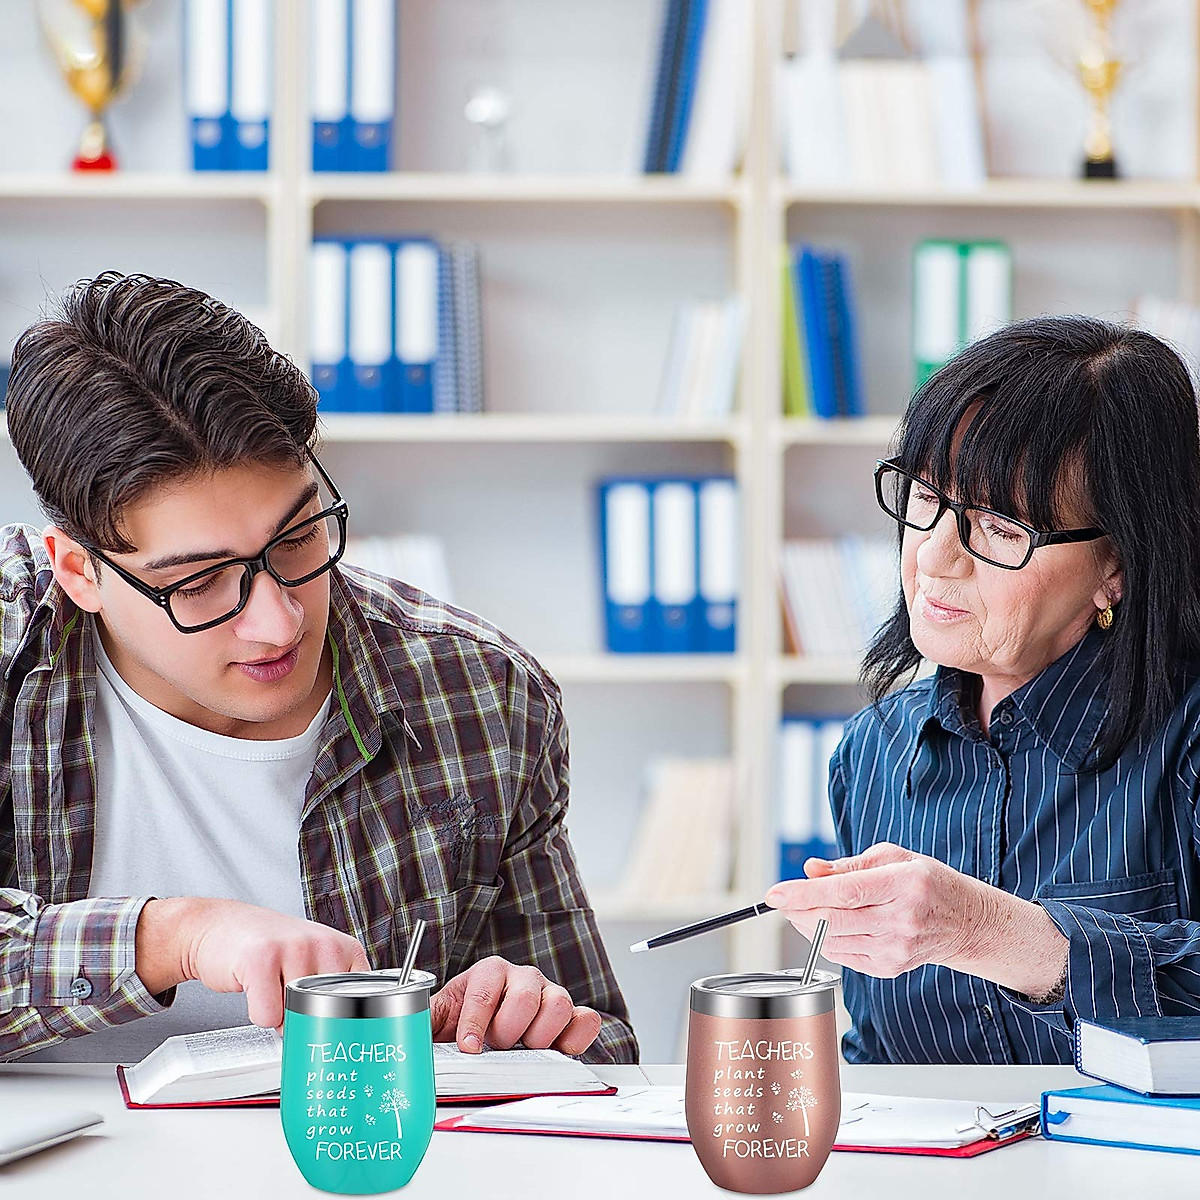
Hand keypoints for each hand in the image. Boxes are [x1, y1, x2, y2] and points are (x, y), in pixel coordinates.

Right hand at [151, 897, 371, 1030]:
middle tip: (292, 1002)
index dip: (343, 1023)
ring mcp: (294, 947)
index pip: (360, 1001)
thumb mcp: (316, 961)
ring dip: (280, 1015)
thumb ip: (334, 990)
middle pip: (326, 1014)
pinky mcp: (261, 958)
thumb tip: (344, 1039)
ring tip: (273, 987)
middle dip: (306, 1020)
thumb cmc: (273, 949)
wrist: (223, 926)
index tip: (331, 1027)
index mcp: (345, 948)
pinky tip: (255, 985)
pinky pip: (267, 1015)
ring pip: (295, 1016)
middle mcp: (325, 944)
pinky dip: (258, 1012)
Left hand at [429, 955, 601, 1055]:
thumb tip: (404, 1027)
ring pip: (558, 1004)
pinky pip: (586, 1019)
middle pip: (525, 996)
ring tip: (523, 1049)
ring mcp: (550, 995)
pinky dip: (576, 1037)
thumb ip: (423, 1019)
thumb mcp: (438, 1018)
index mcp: (488, 973)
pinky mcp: (572, 1017)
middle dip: (507, 1030)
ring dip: (539, 1035)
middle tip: (497, 1046)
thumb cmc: (462, 1024)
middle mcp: (522, 978)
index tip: (469, 1047)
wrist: (486, 1032)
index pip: (485, 990)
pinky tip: (557, 1051)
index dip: (476, 1022)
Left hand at [763, 842, 1068, 996]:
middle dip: (797, 911)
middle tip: (782, 899)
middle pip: (833, 921)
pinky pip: (842, 957)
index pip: (844, 892)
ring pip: (832, 942)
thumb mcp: (893, 857)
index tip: (775, 892)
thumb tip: (810, 870)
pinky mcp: (889, 968)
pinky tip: (826, 926)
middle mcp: (902, 920)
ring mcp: (896, 949)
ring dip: (807, 926)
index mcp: (904, 884)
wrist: (965, 922)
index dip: (803, 894)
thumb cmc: (927, 883)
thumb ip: (847, 865)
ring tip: (802, 909)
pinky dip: (824, 941)